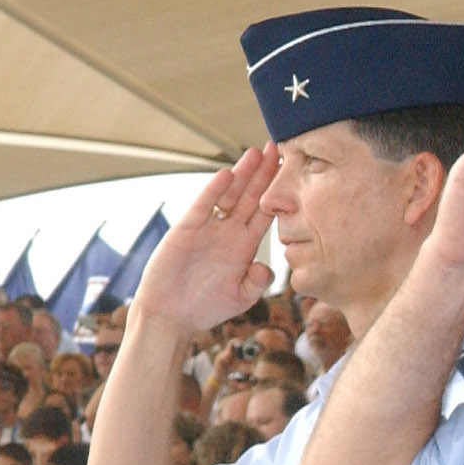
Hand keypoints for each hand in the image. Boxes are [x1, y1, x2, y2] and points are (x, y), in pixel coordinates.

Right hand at [132, 146, 281, 332]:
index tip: (292, 174)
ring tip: (256, 153)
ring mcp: (208, 228)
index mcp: (244, 247)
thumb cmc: (204, 308)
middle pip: (251, 197)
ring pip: (229, 195)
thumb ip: (256, 283)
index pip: (266, 214)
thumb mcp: (239, 298)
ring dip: (242, 174)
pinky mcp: (187, 229)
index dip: (279, 194)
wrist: (170, 315)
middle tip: (278, 148)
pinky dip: (214, 191)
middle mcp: (228, 232)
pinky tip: (228, 175)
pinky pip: (204, 206)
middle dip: (264, 174)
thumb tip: (266, 268)